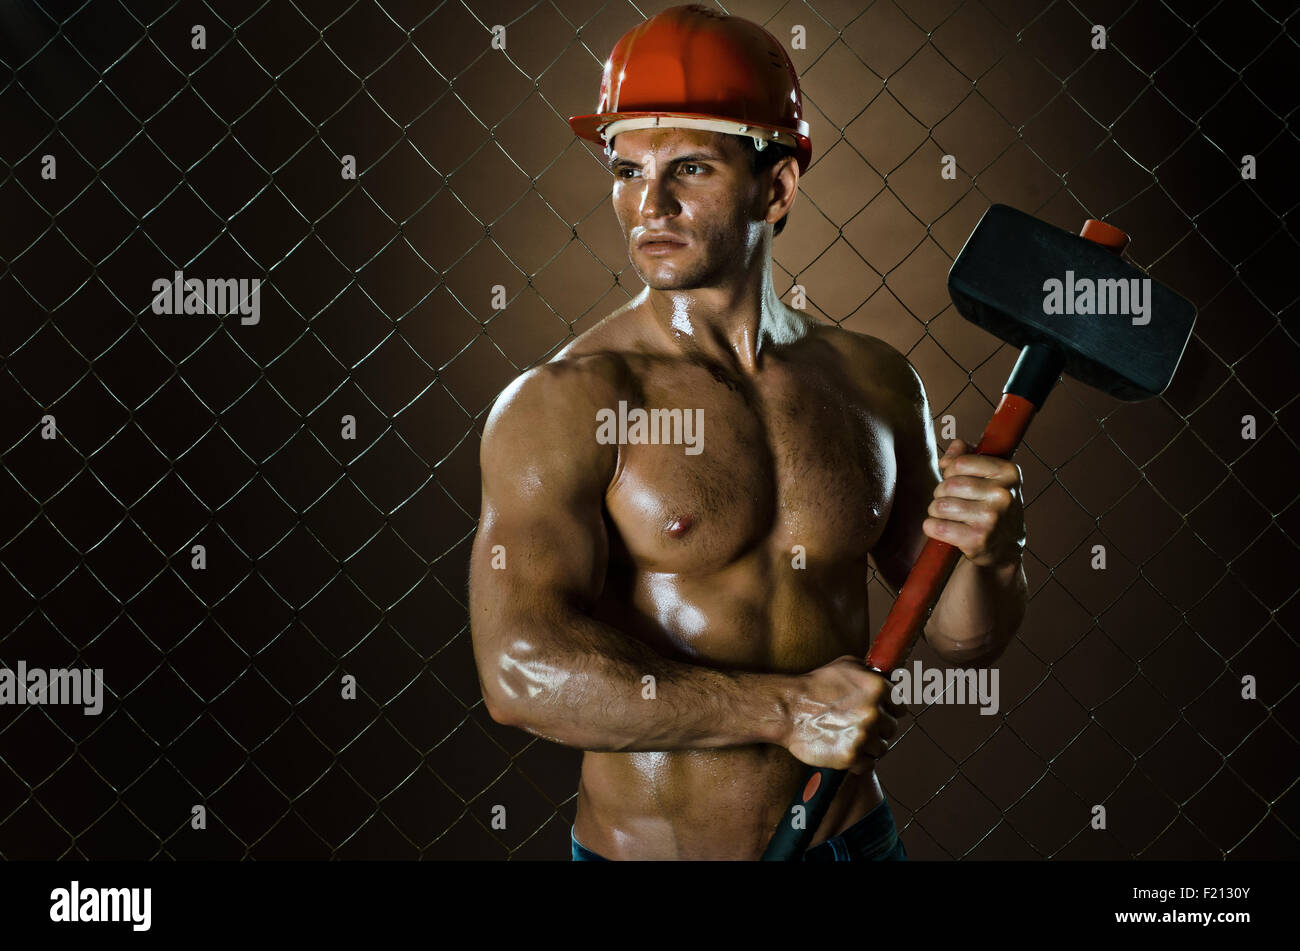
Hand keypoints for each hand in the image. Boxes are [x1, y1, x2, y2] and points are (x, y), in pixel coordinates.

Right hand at [784, 656, 905, 773]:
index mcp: (877, 688)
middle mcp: (874, 712)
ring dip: (869, 745)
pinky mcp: (851, 756)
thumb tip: (891, 677)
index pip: (900, 706)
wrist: (788, 709)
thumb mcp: (846, 665)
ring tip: (850, 737)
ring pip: (882, 748)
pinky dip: (860, 761)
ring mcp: (863, 736)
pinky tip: (846, 749)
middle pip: (892, 728)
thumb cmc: (815, 685)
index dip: (888, 710)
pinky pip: (869, 764)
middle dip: (878, 728)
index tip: (877, 712)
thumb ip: (872, 672)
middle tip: (859, 725)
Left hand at [923, 438, 1024, 569]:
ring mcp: (992, 518)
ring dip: (935, 511)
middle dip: (940, 493)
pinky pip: (937, 527)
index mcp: (1008, 473)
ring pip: (941, 505)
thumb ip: (966, 456)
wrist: (1005, 548)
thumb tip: (949, 453)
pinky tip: (941, 529)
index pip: (960, 463)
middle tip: (949, 501)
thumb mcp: (989, 477)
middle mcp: (1003, 495)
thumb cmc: (991, 505)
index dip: (950, 472)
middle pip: (949, 485)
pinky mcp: (978, 540)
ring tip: (946, 515)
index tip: (956, 481)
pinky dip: (931, 527)